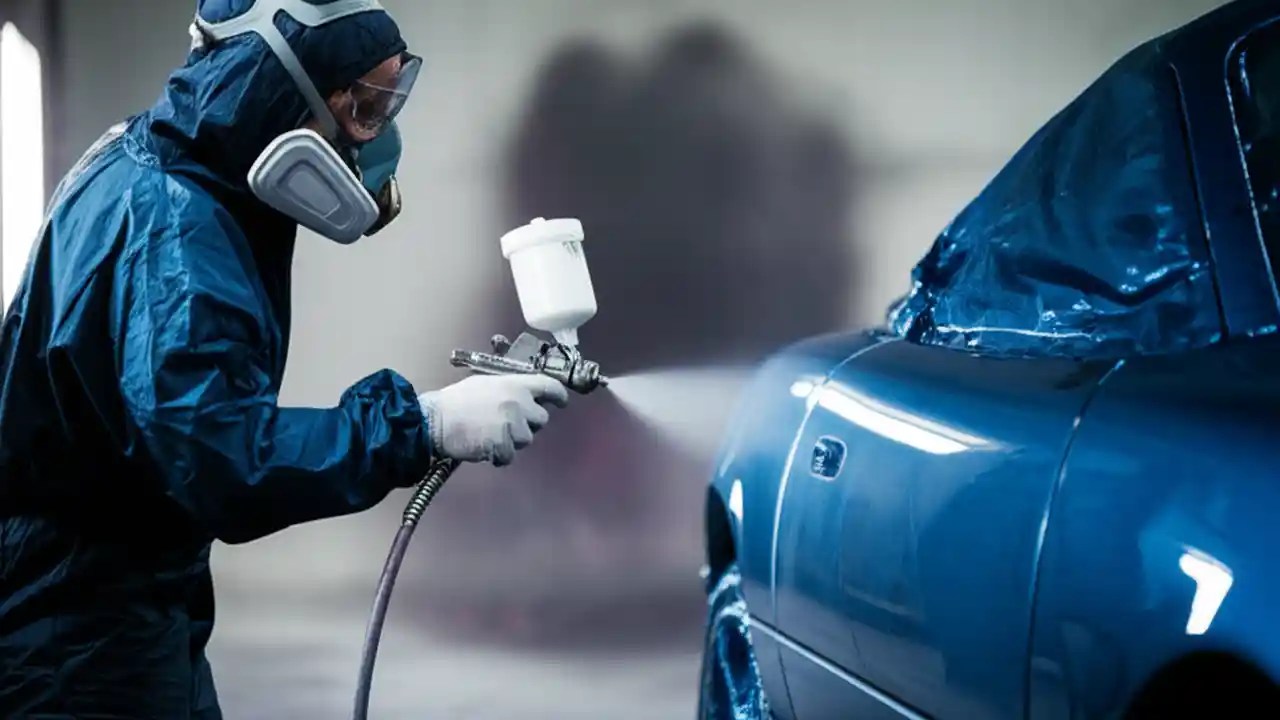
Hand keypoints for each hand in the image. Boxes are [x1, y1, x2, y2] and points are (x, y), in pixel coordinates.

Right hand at [419, 374, 568, 465]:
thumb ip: (510, 390)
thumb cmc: (456, 400)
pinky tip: (484, 447)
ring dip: (512, 440)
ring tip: (489, 434)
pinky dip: (499, 455)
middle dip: (528, 423)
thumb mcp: (486, 384)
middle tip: (506, 424)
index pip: (549, 386)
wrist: (435, 420)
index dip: (559, 395)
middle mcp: (519, 404)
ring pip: (527, 439)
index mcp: (515, 385)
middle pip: (541, 419)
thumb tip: (526, 396)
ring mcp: (512, 426)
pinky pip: (510, 456)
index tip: (562, 402)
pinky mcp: (503, 446)